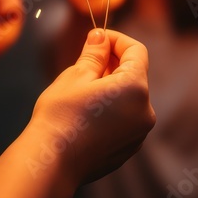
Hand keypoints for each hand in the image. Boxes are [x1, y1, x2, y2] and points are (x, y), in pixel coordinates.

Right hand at [27, 29, 154, 184]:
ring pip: (129, 98)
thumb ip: (95, 53)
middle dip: (113, 63)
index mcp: (135, 88)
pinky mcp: (129, 148)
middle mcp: (145, 111)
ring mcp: (139, 133)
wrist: (51, 161)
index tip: (97, 39)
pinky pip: (125, 119)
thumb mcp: (76, 75)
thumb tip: (100, 37)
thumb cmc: (61, 115)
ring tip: (83, 89)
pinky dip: (112, 108)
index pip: (137, 51)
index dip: (117, 39)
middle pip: (135, 75)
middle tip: (85, 61)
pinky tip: (87, 112)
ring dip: (112, 86)